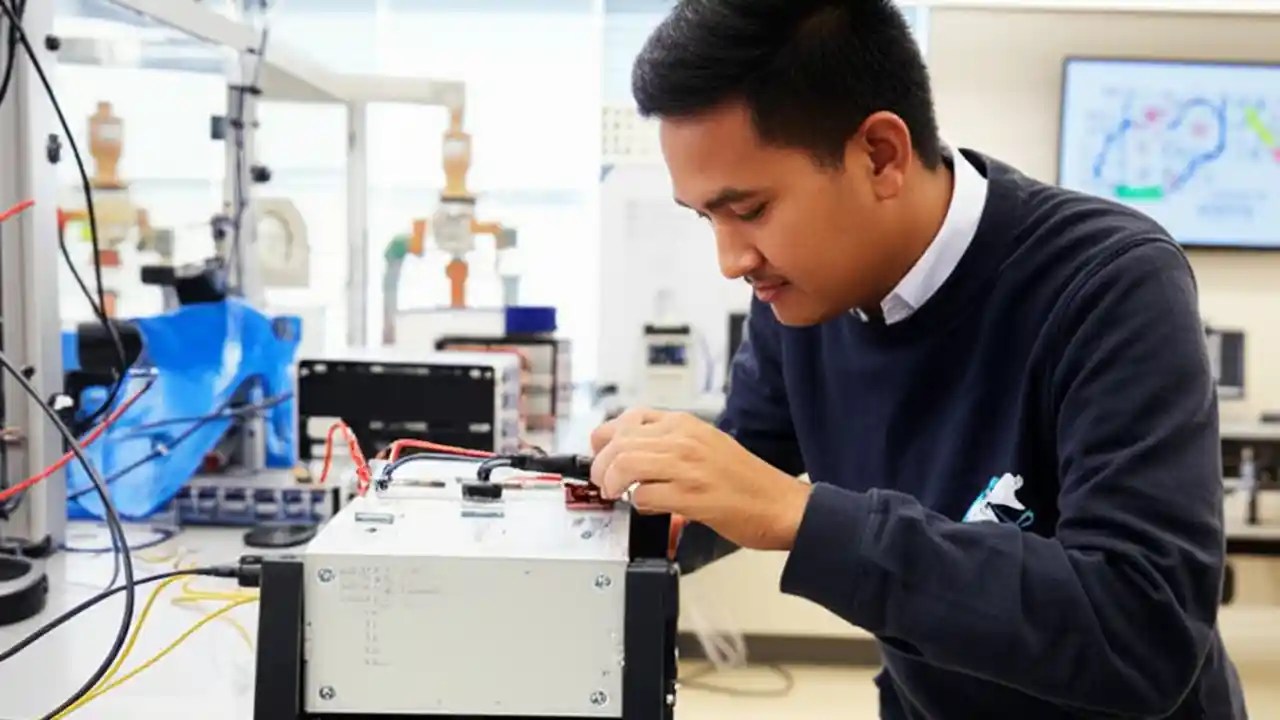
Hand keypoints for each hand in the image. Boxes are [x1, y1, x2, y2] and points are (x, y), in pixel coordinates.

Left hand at [589, 408, 811, 551]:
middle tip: (603, 482)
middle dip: (601, 465)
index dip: (605, 439)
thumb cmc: (746, 481)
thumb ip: (670, 447)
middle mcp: (684, 439)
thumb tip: (630, 459)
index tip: (601, 455)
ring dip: (612, 483)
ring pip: (625, 464)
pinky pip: (644, 495)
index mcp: (685, 424)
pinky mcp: (691, 494)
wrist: (781, 504)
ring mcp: (688, 465)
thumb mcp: (706, 446)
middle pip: (619, 441)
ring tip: (616, 494)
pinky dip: (638, 505)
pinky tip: (649, 508)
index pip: (627, 419)